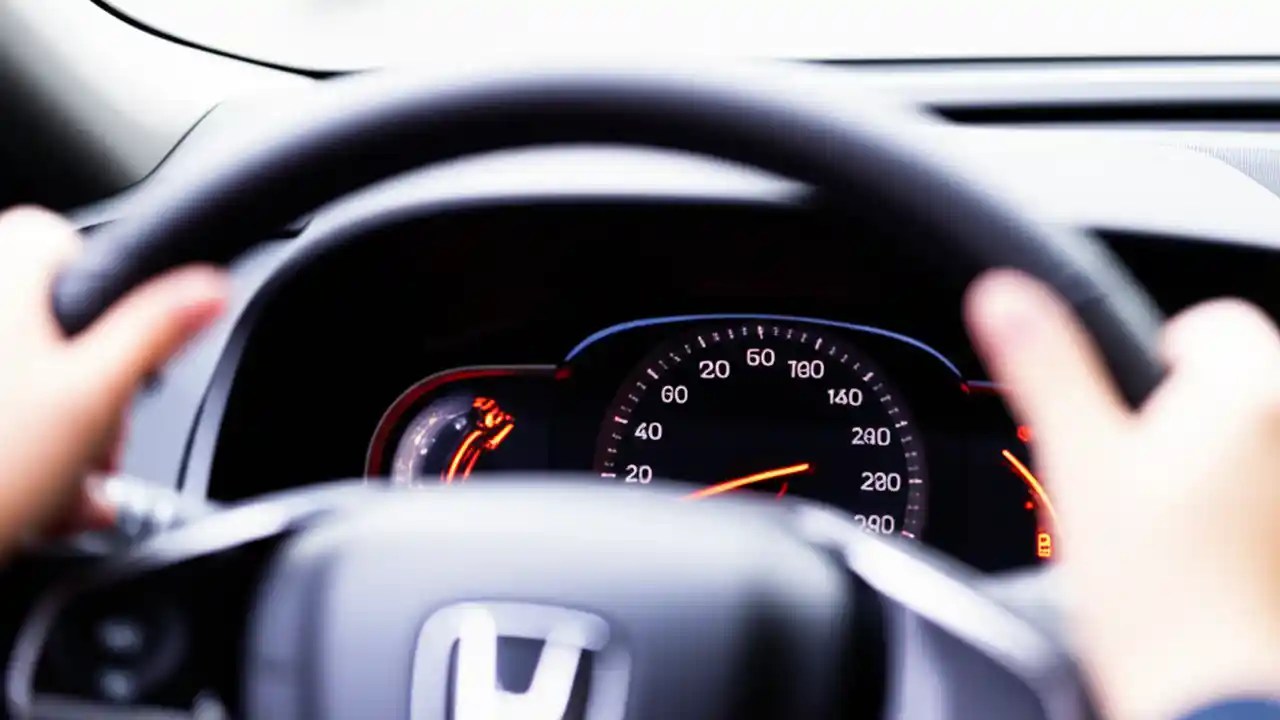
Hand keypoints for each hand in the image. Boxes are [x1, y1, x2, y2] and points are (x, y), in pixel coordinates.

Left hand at [0, 207, 226, 554]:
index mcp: (1, 281)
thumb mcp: (92, 398)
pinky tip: (36, 503)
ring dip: (59, 435)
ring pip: (26, 381)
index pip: (56, 240)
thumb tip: (213, 285)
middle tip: (93, 442)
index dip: (100, 294)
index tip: (113, 349)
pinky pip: (12, 420)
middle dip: (87, 391)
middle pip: (47, 324)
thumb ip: (156, 331)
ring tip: (63, 490)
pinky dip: (26, 452)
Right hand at [965, 270, 1279, 719]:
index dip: (1150, 359)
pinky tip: (1198, 552)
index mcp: (1248, 392)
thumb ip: (1045, 367)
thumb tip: (1003, 293)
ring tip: (1165, 522)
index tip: (1121, 417)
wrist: (1210, 698)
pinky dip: (1230, 500)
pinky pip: (1256, 484)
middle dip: (1179, 411)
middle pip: (1231, 378)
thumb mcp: (1081, 463)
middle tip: (1135, 477)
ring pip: (1245, 436)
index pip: (1210, 320)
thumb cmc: (1157, 594)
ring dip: (1206, 456)